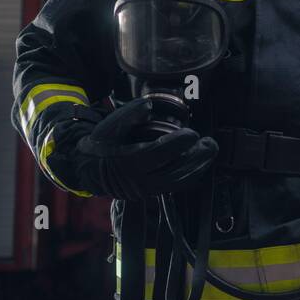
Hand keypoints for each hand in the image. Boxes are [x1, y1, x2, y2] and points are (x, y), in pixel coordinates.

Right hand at [49, 97, 217, 198]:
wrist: (90, 170)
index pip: (159, 153)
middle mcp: (139, 179)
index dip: (179, 143)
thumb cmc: (101, 146)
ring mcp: (146, 189)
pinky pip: (175, 187)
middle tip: (210, 144)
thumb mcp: (108, 127)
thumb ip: (129, 115)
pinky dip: (190, 177)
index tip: (193, 133)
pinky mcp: (151, 192)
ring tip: (209, 152)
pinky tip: (200, 166)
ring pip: (178, 181)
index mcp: (128, 161)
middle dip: (196, 157)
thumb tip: (149, 106)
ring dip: (197, 167)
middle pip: (174, 170)